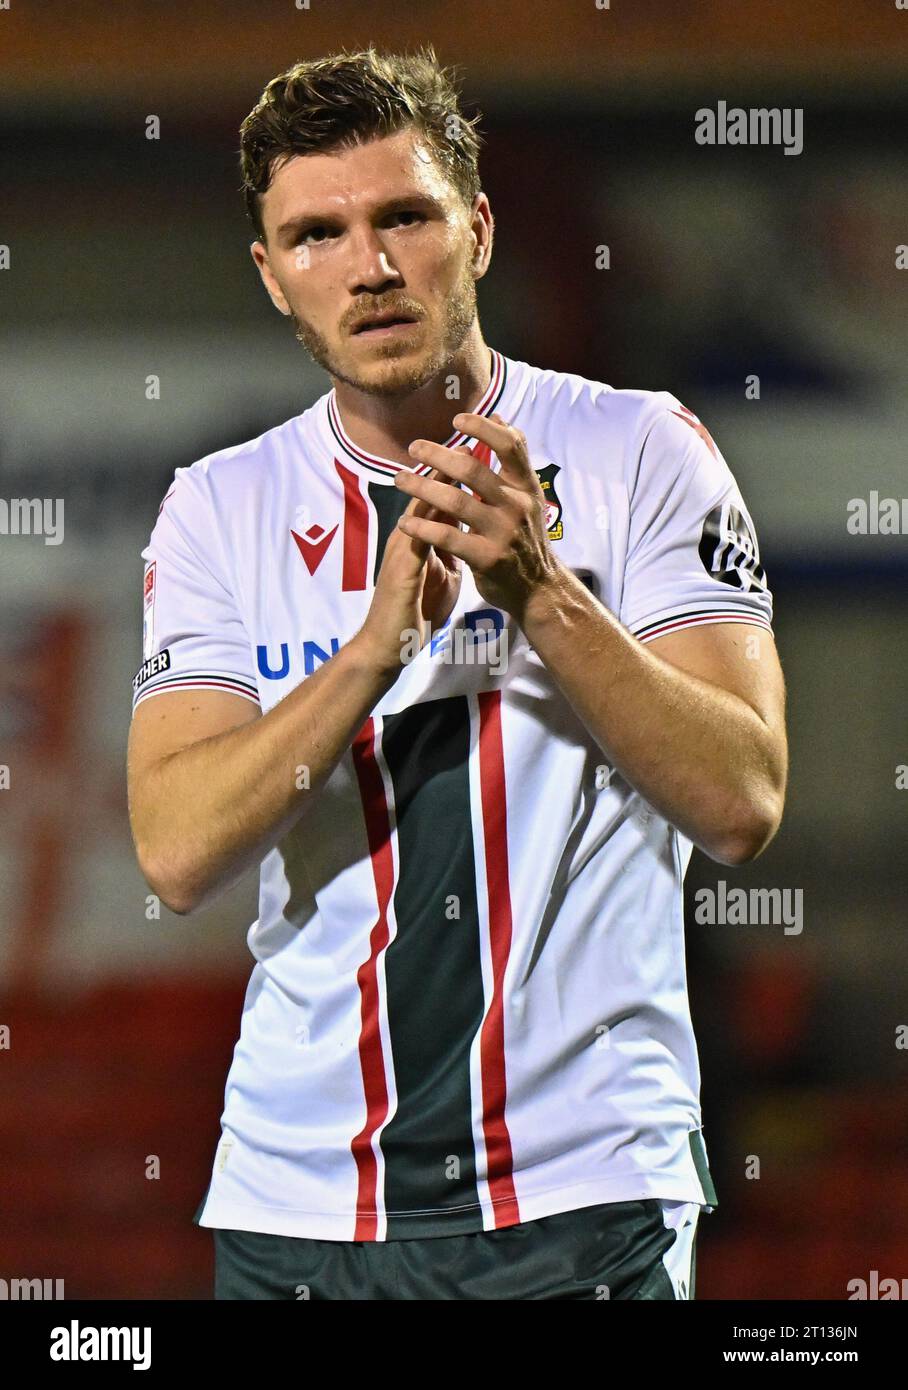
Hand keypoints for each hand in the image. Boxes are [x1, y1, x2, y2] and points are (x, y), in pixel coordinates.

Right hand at [357, 468, 462, 674]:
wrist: (386, 645)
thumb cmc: (414, 613)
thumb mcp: (439, 576)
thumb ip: (449, 553)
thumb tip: (465, 538)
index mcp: (420, 538)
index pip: (439, 498)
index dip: (457, 475)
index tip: (478, 450)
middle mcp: (409, 536)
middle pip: (429, 493)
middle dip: (449, 465)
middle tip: (468, 437)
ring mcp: (403, 549)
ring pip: (420, 506)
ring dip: (438, 482)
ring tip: (455, 456)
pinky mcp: (402, 567)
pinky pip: (418, 534)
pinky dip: (432, 514)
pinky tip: (444, 500)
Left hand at [393, 411, 560, 618]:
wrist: (538, 587)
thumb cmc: (524, 536)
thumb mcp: (527, 495)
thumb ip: (512, 460)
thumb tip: (498, 417)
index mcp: (526, 485)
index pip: (510, 445)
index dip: (482, 428)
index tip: (456, 420)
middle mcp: (516, 504)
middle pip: (473, 469)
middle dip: (438, 455)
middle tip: (414, 447)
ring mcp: (502, 532)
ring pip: (455, 501)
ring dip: (422, 488)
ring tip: (400, 479)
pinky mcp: (487, 558)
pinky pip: (448, 537)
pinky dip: (422, 527)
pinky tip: (405, 522)